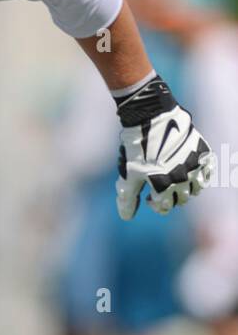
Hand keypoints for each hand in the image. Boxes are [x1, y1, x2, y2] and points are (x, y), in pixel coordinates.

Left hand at [116, 97, 213, 220]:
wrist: (151, 117)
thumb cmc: (137, 147)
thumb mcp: (128, 174)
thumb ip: (128, 198)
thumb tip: (127, 217)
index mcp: (164, 186)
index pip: (164, 207)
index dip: (155, 204)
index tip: (149, 195)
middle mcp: (183, 179)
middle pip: (181, 199)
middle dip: (170, 197)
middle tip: (161, 185)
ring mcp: (195, 165)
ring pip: (197, 188)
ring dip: (187, 188)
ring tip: (176, 179)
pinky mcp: (202, 152)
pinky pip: (208, 171)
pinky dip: (202, 174)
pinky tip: (190, 170)